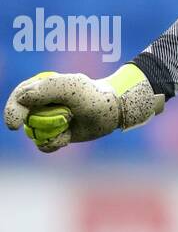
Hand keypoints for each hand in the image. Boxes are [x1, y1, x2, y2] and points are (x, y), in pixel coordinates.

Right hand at [4, 64, 163, 152]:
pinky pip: (43, 145)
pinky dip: (55, 143)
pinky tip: (68, 137)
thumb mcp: (73, 88)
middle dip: (43, 124)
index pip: (18, 98)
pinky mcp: (54, 134)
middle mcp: (39, 103)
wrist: (111, 113)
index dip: (13, 111)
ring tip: (70, 125)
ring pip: (34, 135)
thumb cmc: (93, 97)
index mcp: (40, 86)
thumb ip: (48, 89)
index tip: (15, 124)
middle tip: (66, 120)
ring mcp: (45, 120)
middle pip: (25, 120)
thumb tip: (22, 98)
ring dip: (51, 134)